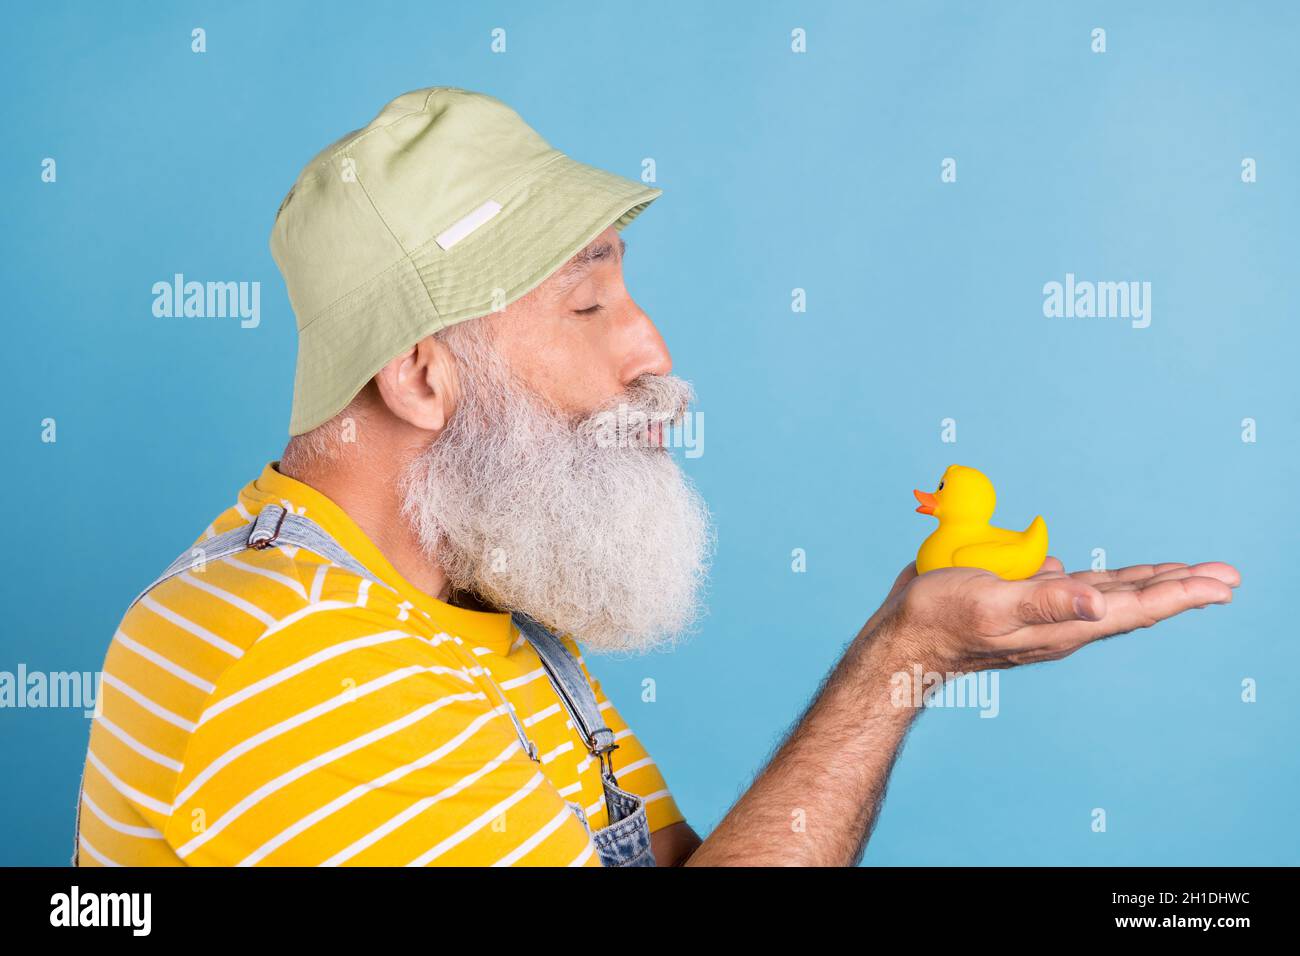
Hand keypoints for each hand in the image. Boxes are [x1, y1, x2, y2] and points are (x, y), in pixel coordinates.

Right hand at [878, 557, 1239, 672]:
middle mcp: (1061, 620)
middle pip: (1133, 601)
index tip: (1222, 584)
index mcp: (1063, 624)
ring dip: (1146, 582)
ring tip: (1181, 576)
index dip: (1181, 593)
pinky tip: (1105, 575)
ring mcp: (1042, 612)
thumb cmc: (941, 622)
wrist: (902, 640)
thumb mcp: (991, 604)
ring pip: (1106, 593)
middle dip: (1179, 587)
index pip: (1135, 608)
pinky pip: (1069, 586)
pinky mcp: (1021, 599)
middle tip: (1225, 576)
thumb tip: (1100, 601)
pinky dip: (1096, 578)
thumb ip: (1045, 601)